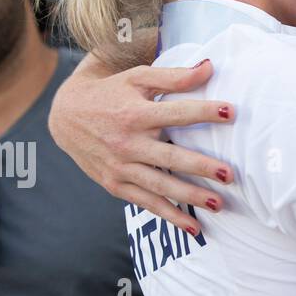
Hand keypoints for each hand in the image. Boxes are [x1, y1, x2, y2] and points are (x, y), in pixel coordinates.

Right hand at [49, 57, 236, 235]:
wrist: (64, 116)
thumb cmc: (109, 93)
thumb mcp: (135, 78)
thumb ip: (172, 76)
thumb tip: (209, 67)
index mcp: (135, 113)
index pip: (175, 113)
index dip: (203, 111)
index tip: (231, 112)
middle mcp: (127, 142)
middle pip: (169, 156)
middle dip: (200, 166)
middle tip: (229, 174)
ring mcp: (121, 166)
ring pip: (160, 185)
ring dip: (190, 196)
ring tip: (218, 204)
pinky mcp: (116, 184)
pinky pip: (146, 203)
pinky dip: (170, 216)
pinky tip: (194, 228)